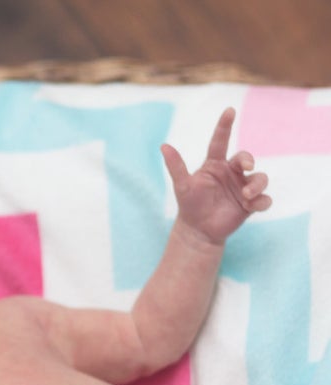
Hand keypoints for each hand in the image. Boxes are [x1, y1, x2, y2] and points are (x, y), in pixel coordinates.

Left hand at [161, 107, 271, 244]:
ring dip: (257, 185)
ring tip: (245, 195)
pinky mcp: (251, 203)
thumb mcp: (182, 185)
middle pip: (246, 157)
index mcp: (215, 165)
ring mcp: (243, 187)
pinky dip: (261, 201)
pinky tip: (250, 206)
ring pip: (261, 178)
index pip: (220, 141)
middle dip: (248, 159)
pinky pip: (265, 199)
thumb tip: (163, 146)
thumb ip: (175, 166)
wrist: (198, 230)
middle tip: (247, 167)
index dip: (224, 125)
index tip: (229, 110)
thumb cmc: (189, 204)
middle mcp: (231, 173)